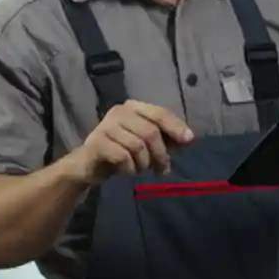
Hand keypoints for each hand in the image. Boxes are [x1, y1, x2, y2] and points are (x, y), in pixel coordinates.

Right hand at [68, 100, 193, 185]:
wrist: (89, 166)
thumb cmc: (122, 152)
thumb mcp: (148, 145)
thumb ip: (167, 139)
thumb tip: (189, 138)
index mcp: (134, 108)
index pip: (160, 113)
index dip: (176, 126)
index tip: (189, 140)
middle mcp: (119, 112)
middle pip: (150, 132)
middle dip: (160, 154)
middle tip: (162, 170)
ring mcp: (105, 126)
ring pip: (137, 146)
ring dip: (143, 163)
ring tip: (140, 170)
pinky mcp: (96, 143)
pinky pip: (122, 156)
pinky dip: (129, 168)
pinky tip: (126, 171)